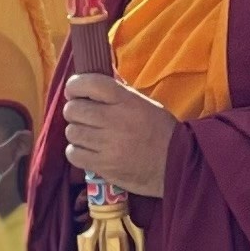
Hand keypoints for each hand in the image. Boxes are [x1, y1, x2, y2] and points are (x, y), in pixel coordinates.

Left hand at [58, 73, 177, 196]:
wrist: (177, 164)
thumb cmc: (161, 131)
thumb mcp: (143, 104)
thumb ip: (117, 94)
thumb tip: (91, 86)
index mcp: (126, 100)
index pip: (89, 84)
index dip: (75, 85)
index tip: (73, 90)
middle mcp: (114, 120)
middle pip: (73, 109)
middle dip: (74, 111)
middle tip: (83, 116)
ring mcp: (107, 145)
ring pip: (71, 132)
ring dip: (76, 132)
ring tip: (88, 135)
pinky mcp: (103, 166)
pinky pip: (73, 154)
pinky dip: (76, 152)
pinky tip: (88, 151)